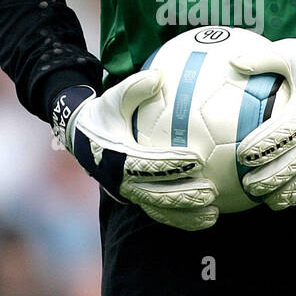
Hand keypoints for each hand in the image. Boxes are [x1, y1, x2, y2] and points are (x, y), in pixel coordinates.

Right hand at [51, 74, 218, 230]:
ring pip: (160, 210)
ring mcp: (129, 194)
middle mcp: (121, 181)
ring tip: (214, 213)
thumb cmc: (104, 114)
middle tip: (211, 191)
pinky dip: (184, 220)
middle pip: (156, 194)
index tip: (198, 160)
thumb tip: (159, 76)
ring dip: (187, 215)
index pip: (147, 164)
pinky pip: (161, 214)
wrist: (81, 138)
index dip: (172, 164)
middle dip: (184, 195)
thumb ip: (134, 88)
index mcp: (117, 156)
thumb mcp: (114, 98)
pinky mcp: (136, 200)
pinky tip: (208, 218)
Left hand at [231, 9, 295, 209]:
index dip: (267, 145)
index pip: (288, 129)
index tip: (243, 155)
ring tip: (261, 198)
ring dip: (285, 190)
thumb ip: (261, 58)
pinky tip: (280, 202)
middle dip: (272, 176)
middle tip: (247, 184)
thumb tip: (233, 62)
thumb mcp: (288, 51)